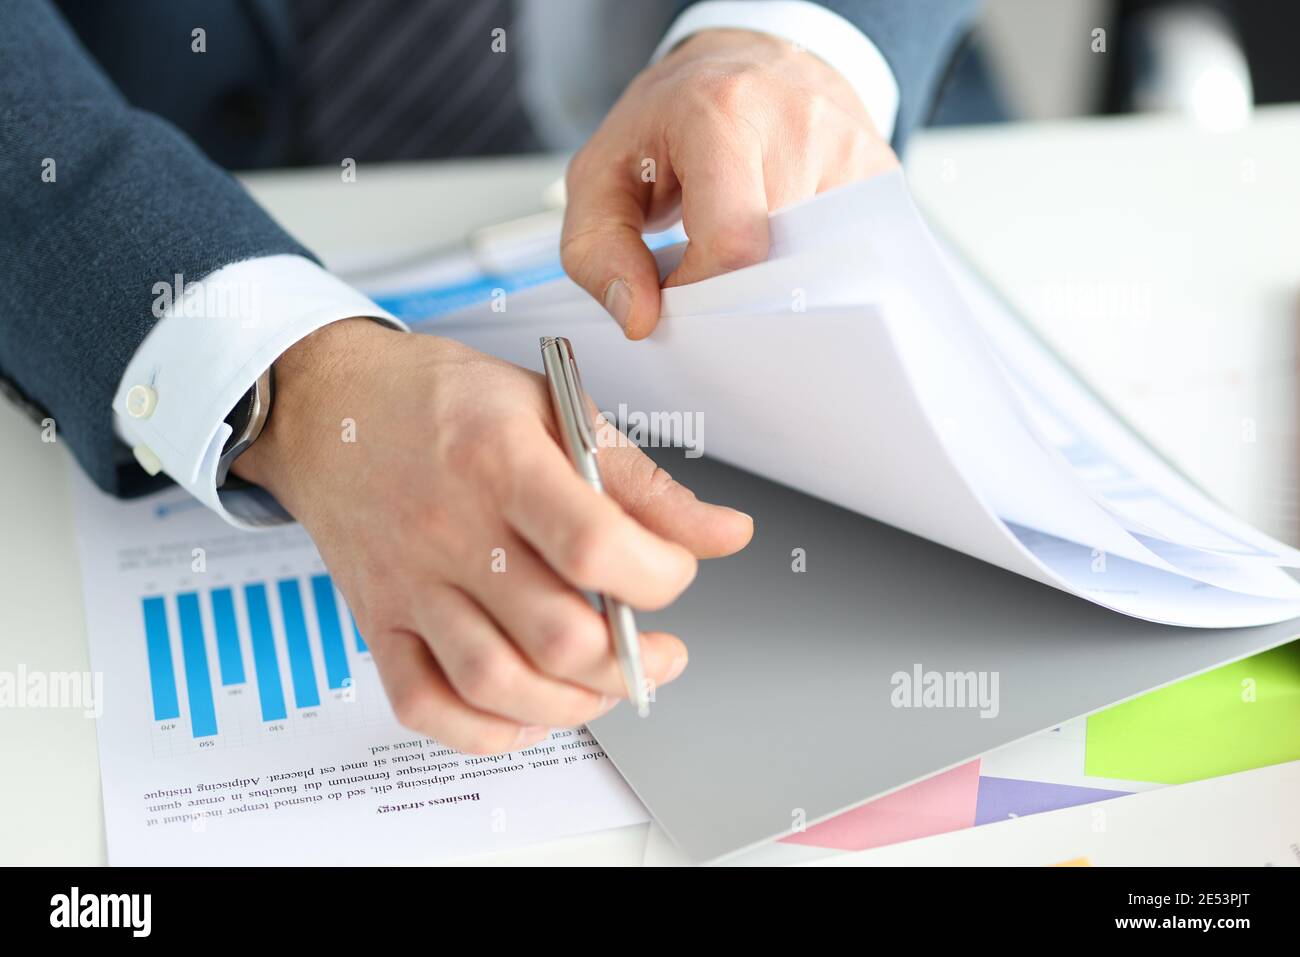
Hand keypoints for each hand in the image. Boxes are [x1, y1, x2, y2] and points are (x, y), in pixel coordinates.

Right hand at [234, 319, 752, 753]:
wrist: (331, 407)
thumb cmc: (442, 402)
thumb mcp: (552, 407)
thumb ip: (641, 480)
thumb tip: (724, 534)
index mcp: (500, 461)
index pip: (594, 546)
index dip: (659, 578)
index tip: (675, 574)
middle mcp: (448, 529)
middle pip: (555, 635)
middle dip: (632, 663)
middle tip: (659, 652)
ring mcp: (408, 583)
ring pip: (496, 683)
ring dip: (573, 704)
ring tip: (605, 684)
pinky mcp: (378, 621)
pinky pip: (423, 704)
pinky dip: (485, 730)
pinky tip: (528, 710)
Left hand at [562, 28, 898, 338]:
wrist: (745, 59)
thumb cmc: (670, 122)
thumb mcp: (602, 176)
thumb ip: (598, 252)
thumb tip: (638, 318)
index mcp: (722, 112)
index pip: (730, 245)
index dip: (698, 289)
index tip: (678, 284)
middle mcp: (797, 121)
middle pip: (775, 262)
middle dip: (736, 287)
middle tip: (707, 265)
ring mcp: (849, 146)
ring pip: (814, 265)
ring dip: (774, 273)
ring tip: (746, 235)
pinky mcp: (878, 172)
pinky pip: (847, 253)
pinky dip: (810, 262)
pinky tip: (783, 234)